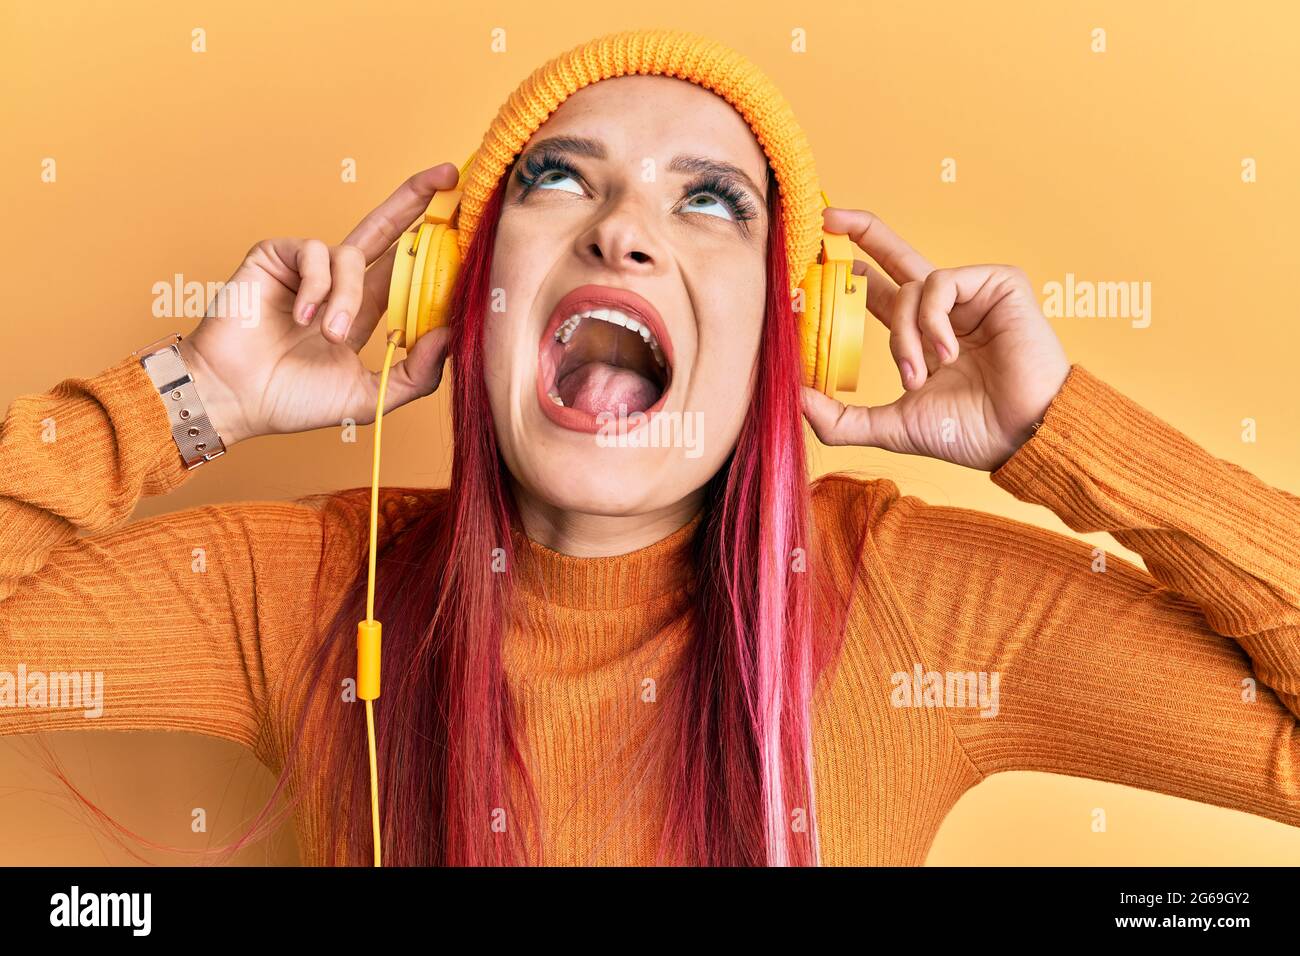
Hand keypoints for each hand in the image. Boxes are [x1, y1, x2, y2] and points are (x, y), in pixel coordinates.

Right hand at [175, 163, 461, 446]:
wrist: (234, 399)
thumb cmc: (292, 401)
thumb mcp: (369, 396)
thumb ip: (415, 373)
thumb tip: (454, 334)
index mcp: (363, 310)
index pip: (405, 269)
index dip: (431, 250)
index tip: (467, 234)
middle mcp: (339, 282)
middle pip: (386, 229)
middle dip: (416, 199)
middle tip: (449, 173)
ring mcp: (307, 268)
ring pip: (352, 256)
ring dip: (347, 297)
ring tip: (330, 336)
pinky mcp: (276, 256)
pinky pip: (314, 253)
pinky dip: (317, 286)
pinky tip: (302, 317)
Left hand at [800, 209, 1070, 470]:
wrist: (1020, 435)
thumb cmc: (966, 433)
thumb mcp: (891, 426)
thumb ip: (841, 418)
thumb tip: (793, 398)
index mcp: (921, 333)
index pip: (877, 292)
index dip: (848, 276)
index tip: (813, 264)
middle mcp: (945, 307)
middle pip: (895, 255)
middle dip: (861, 232)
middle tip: (826, 217)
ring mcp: (973, 293)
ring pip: (909, 288)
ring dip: (904, 336)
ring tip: (920, 376)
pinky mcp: (999, 283)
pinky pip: (940, 284)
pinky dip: (932, 321)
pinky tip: (948, 354)